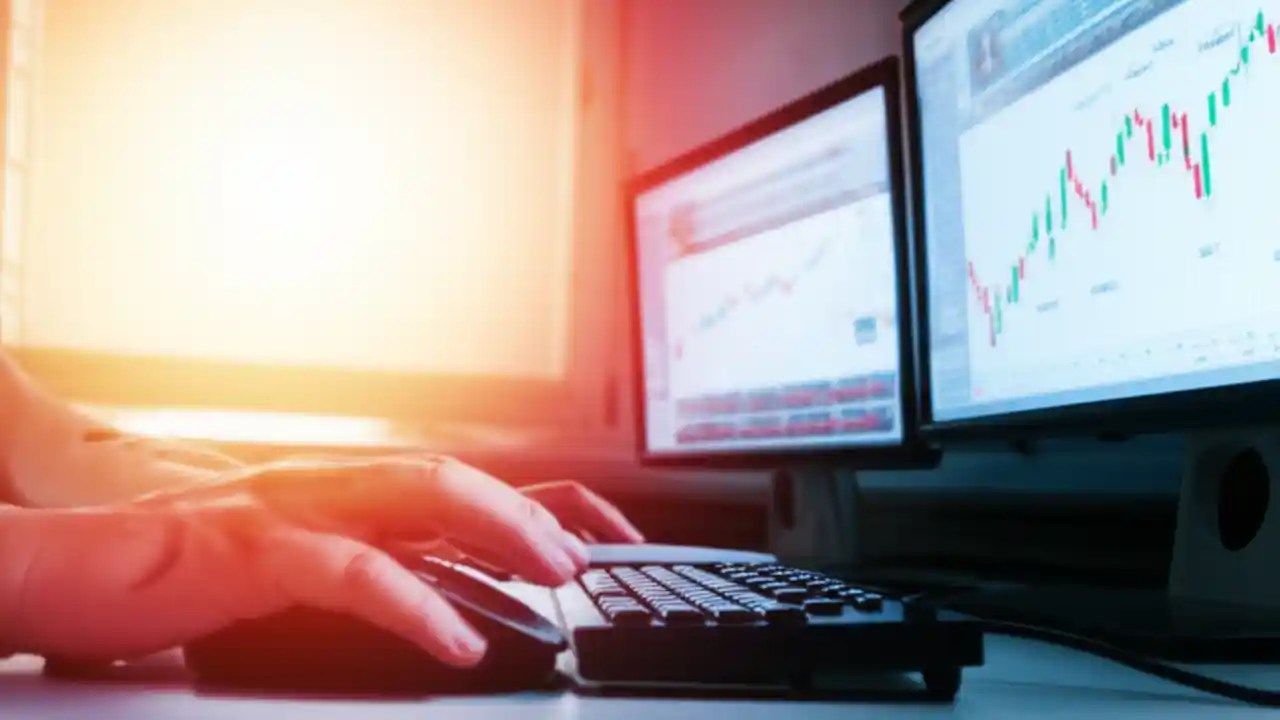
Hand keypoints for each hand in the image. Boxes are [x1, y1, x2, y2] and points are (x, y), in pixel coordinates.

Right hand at [0, 456, 641, 666]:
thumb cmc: (176, 573)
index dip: (542, 500)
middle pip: (456, 477)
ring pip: (417, 496)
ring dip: (499, 533)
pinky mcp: (251, 552)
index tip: (608, 536)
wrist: (66, 565)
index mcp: (344, 496)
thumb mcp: (290, 569)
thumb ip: (359, 569)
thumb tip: (440, 598)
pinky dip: (411, 601)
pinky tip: (456, 639)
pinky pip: (348, 569)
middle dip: (534, 512)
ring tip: (555, 577)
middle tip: (593, 559)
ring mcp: (293, 510)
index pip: (462, 483)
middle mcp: (330, 488)